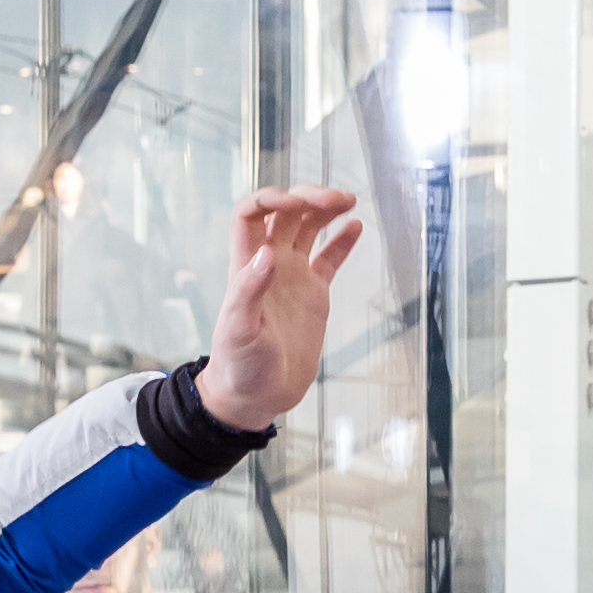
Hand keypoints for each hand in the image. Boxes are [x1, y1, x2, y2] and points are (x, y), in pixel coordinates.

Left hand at [191, 187, 358, 431]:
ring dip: (325, 209)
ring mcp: (292, 277)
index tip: (294, 201)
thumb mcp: (238, 330)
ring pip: (307, 228)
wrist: (256, 396)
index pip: (251, 214)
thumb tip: (267, 253)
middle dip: (307, 197)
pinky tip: (355, 226)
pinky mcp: (313, 294)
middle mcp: (269, 265)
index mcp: (247, 267)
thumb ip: (249, 291)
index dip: (270, 199)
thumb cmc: (239, 366)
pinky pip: (328, 258)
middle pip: (285, 213)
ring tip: (348, 200)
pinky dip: (342, 241)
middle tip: (335, 198)